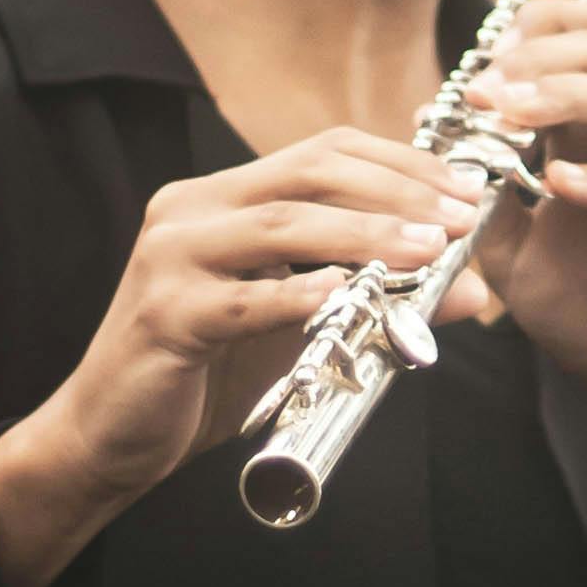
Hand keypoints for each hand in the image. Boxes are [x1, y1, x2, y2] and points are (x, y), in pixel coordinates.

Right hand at [0, 128, 460, 586]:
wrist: (112, 434)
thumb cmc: (208, 374)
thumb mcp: (301, 327)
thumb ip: (378, 300)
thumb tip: (474, 293)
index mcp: (222, 198)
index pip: (322, 152)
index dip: (399, 164)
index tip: (464, 191)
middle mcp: (191, 209)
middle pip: (308, 173)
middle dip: (395, 192)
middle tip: (457, 220)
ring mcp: (171, 257)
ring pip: (281, 225)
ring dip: (364, 236)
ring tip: (426, 252)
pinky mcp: (163, 315)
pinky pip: (243, 300)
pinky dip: (298, 295)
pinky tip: (346, 296)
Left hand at [455, 7, 586, 453]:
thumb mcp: (515, 252)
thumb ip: (484, 196)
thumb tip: (438, 135)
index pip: (581, 42)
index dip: (531, 34)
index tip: (476, 66)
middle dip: (532, 60)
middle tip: (480, 90)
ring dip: (557, 99)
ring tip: (505, 116)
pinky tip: (558, 186)